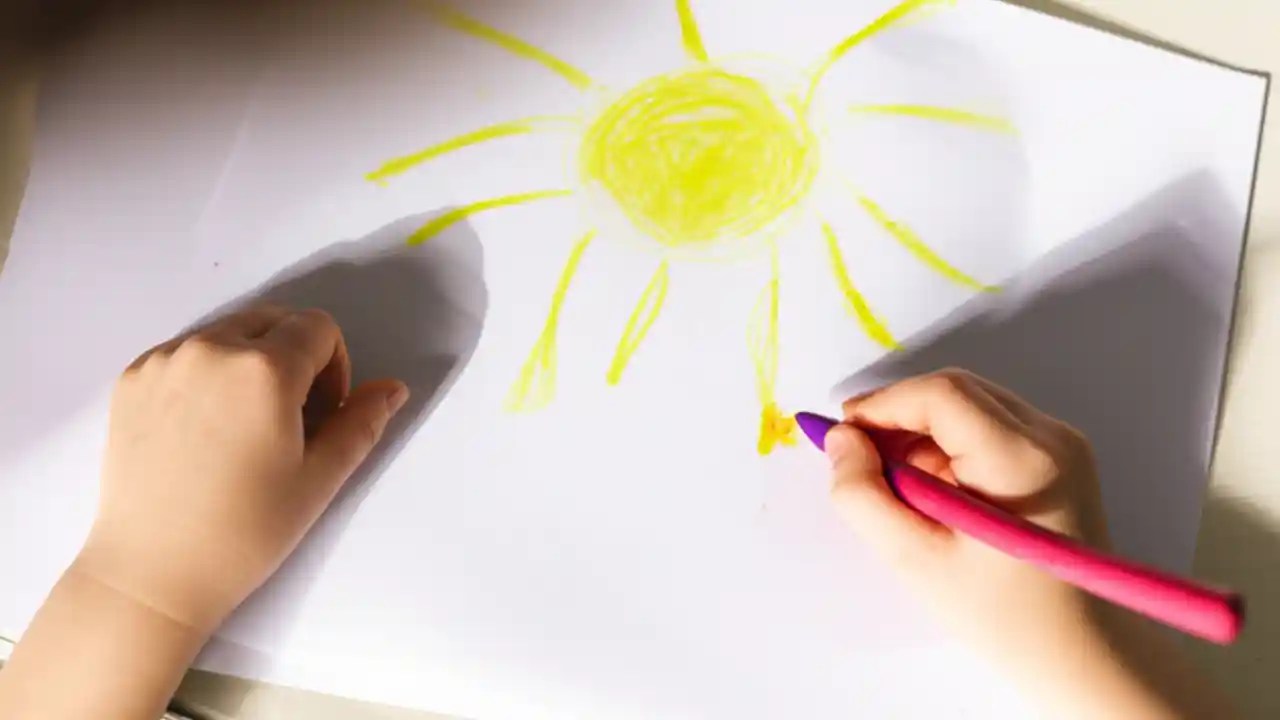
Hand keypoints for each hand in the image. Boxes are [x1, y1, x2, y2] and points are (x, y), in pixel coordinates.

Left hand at [78, 305, 407, 631]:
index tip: (321, 417)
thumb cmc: (246, 531)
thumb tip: (393, 388)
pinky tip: (205, 431)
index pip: (319, 329)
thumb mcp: (319, 479)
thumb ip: (362, 423)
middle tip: (289, 421)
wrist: (153, 572)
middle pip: (273, 321)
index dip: (334, 369)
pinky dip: (207, 373)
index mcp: (264, 369)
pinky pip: (186, 352)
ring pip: (228, 334)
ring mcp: (164, 360)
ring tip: (244, 428)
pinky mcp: (132, 378)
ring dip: (250, 362)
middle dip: (295, 358)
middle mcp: (210, 348)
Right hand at [826, 369, 1105, 653]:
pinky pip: (991, 426)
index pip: (940, 394)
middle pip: (956, 391)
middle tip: (861, 459)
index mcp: (1022, 460)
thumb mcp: (916, 561)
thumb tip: (840, 440)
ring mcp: (1063, 444)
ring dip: (923, 431)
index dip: (881, 404)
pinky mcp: (1062, 458)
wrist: (1085, 655)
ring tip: (899, 486)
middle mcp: (1051, 436)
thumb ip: (863, 496)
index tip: (840, 435)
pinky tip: (936, 490)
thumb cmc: (1002, 618)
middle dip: (899, 415)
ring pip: (971, 405)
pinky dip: (951, 445)